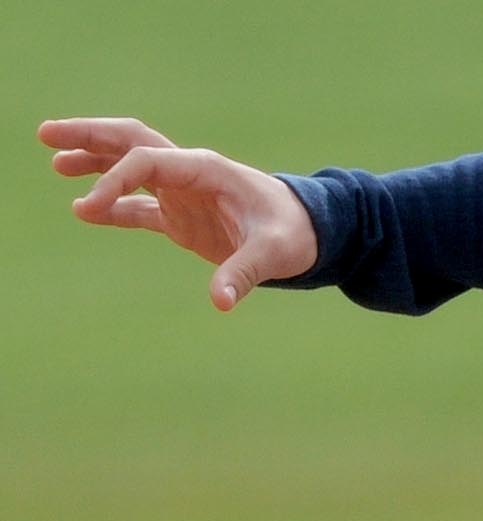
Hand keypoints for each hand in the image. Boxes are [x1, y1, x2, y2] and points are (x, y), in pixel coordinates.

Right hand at [38, 118, 318, 310]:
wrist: (313, 235)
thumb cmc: (296, 235)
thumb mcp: (273, 252)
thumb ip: (243, 274)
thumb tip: (220, 302)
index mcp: (207, 170)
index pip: (148, 161)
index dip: (114, 179)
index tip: (88, 206)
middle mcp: (190, 174)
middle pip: (131, 143)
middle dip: (89, 137)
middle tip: (46, 134)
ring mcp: (185, 194)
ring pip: (132, 168)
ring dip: (95, 164)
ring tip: (56, 164)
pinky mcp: (184, 216)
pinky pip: (141, 207)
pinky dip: (114, 208)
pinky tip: (85, 212)